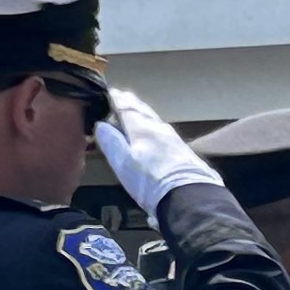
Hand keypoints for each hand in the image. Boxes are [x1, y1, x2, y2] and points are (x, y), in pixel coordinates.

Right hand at [91, 87, 209, 217]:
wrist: (189, 198)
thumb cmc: (150, 182)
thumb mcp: (123, 163)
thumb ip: (111, 142)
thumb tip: (101, 124)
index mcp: (143, 128)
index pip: (127, 108)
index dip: (117, 99)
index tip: (110, 91)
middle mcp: (160, 128)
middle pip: (143, 111)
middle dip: (131, 103)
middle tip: (122, 96)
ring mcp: (174, 139)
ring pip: (154, 120)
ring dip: (143, 113)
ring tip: (135, 111)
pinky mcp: (183, 151)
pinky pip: (163, 130)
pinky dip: (153, 125)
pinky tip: (154, 131)